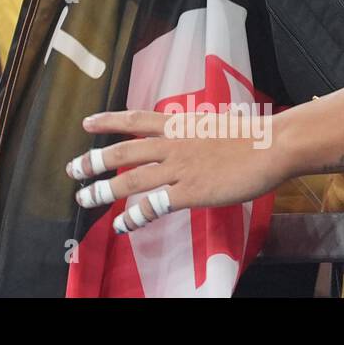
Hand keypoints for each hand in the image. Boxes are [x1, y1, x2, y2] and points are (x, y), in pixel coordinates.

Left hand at [66, 110, 290, 233]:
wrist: (270, 146)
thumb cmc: (247, 137)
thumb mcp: (209, 125)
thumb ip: (189, 132)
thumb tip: (180, 135)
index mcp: (177, 125)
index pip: (134, 119)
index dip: (108, 121)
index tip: (86, 122)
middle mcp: (171, 143)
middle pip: (123, 151)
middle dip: (94, 160)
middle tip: (73, 169)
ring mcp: (179, 168)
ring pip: (131, 178)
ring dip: (104, 190)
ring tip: (84, 198)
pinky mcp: (190, 191)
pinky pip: (154, 205)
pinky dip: (135, 216)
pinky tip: (122, 224)